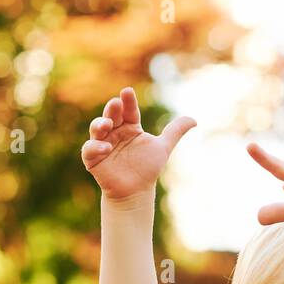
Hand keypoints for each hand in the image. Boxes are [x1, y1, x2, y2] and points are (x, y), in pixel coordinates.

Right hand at [81, 87, 195, 199]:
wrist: (136, 191)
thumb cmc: (147, 168)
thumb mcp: (162, 147)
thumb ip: (175, 131)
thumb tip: (194, 120)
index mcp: (129, 126)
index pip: (128, 110)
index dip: (127, 101)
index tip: (127, 92)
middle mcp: (115, 132)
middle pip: (111, 115)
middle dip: (112, 109)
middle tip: (116, 104)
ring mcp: (102, 143)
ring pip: (96, 128)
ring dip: (100, 124)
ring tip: (107, 125)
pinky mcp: (93, 158)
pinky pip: (89, 149)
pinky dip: (95, 147)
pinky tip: (105, 147)